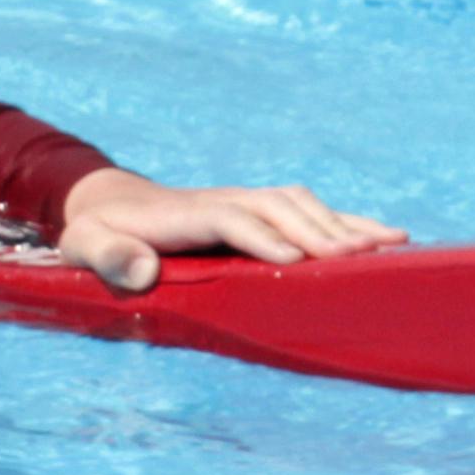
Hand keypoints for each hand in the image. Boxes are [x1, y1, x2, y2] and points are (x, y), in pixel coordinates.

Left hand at [51, 168, 407, 293]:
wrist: (108, 204)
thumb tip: (142, 274)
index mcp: (185, 214)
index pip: (231, 220)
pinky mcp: (260, 210)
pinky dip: (348, 221)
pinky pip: (308, 211)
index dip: (261, 238)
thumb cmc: (96, 233)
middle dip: (317, 231)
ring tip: (389, 246)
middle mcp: (224, 201)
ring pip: (302, 205)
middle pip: (279, 208)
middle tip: (355, 259)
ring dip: (344, 223)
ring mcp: (245, 202)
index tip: (292, 260)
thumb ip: (109, 259)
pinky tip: (386, 238)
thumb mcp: (85, 246)